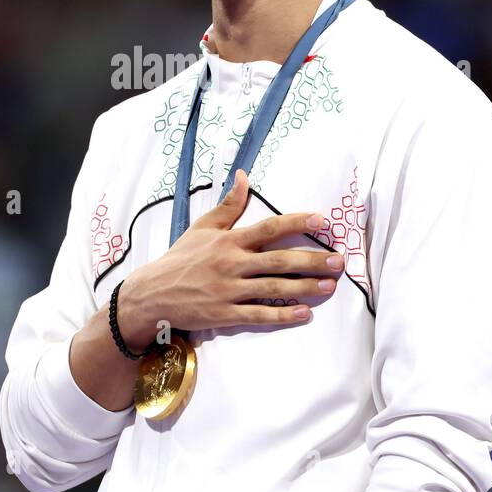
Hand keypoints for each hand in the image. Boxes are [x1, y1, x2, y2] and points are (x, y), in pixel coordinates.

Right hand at [115, 168, 343, 349]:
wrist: (152, 295)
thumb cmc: (180, 258)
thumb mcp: (202, 227)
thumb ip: (228, 205)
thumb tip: (244, 176)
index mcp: (229, 240)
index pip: (269, 228)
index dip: (298, 223)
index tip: (323, 221)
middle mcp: (232, 264)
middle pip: (280, 260)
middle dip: (313, 260)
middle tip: (339, 261)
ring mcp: (229, 291)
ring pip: (275, 288)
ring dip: (306, 287)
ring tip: (330, 286)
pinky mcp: (225, 314)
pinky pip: (259, 315)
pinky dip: (284, 315)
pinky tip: (305, 314)